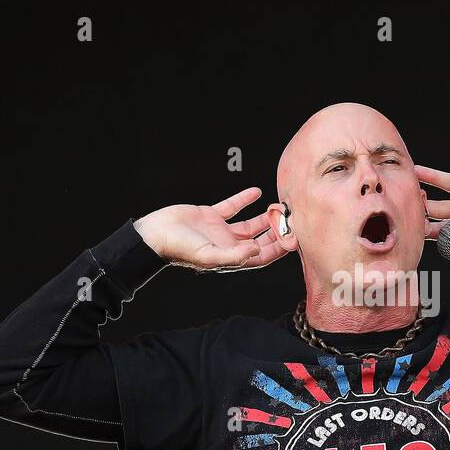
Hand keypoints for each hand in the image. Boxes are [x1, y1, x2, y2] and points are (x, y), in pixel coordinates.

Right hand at [134, 187, 288, 270]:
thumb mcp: (208, 256)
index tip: (295, 238)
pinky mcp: (210, 216)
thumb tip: (257, 248)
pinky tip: (256, 192)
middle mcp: (228, 245)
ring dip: (263, 217)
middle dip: (276, 232)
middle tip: (292, 220)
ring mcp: (220, 231)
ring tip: (278, 208)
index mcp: (230, 257)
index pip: (262, 256)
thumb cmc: (178, 249)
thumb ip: (234, 255)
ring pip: (249, 225)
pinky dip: (243, 199)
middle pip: (259, 240)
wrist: (154, 234)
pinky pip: (232, 207)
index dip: (279, 249)